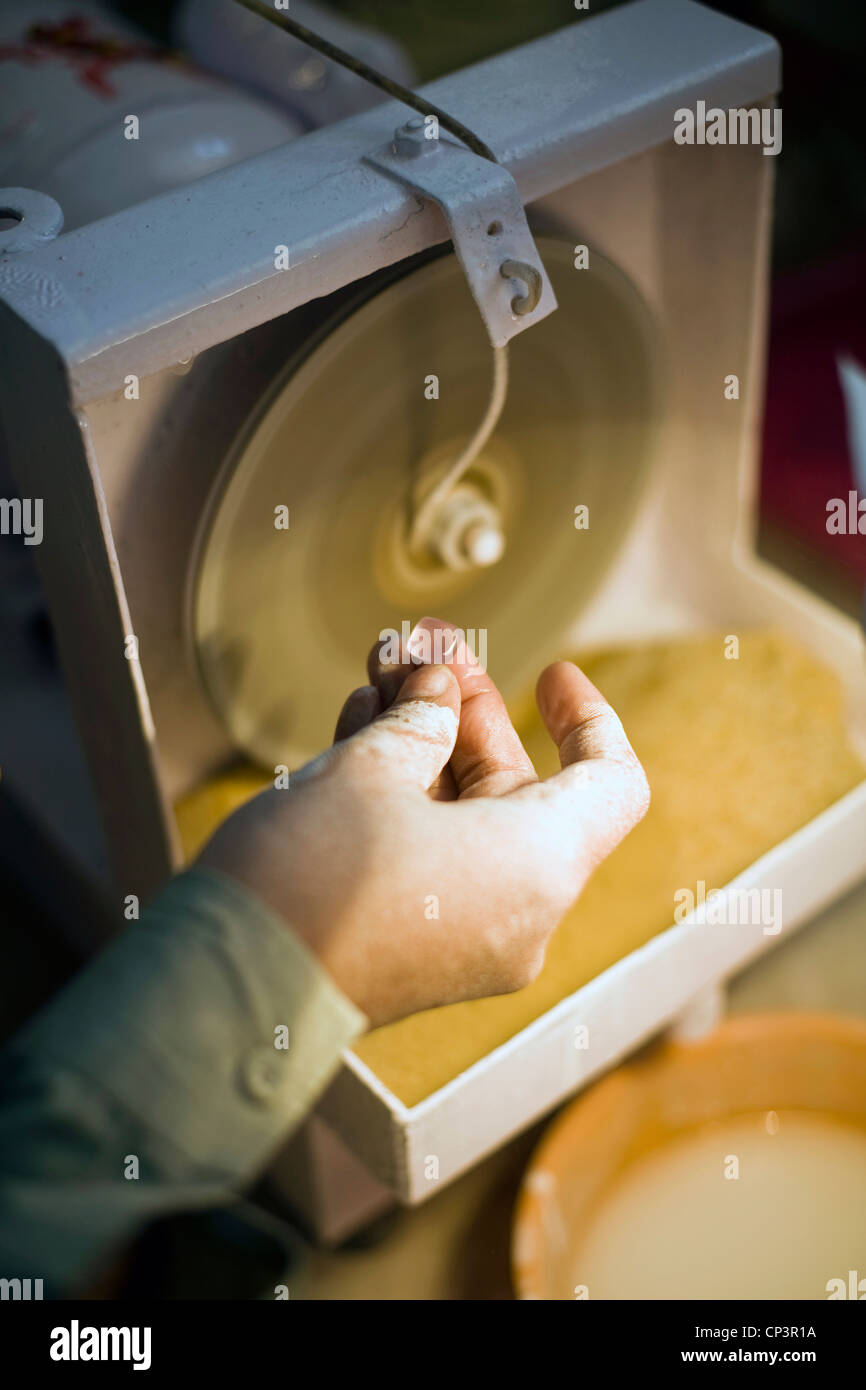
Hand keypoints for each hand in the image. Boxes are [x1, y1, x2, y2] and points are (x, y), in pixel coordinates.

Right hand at [198, 618, 649, 1027]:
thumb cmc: (307, 879)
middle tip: (417, 648)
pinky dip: (411, 799)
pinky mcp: (424, 952)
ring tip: (377, 679)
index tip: (551, 673)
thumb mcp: (367, 768)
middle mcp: (522, 910)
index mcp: (539, 863)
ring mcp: (473, 938)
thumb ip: (420, 717)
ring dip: (426, 744)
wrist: (230, 990)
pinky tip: (364, 735)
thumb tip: (436, 693)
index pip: (611, 780)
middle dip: (465, 710)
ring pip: (470, 818)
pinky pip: (441, 858)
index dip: (588, 716)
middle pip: (519, 787)